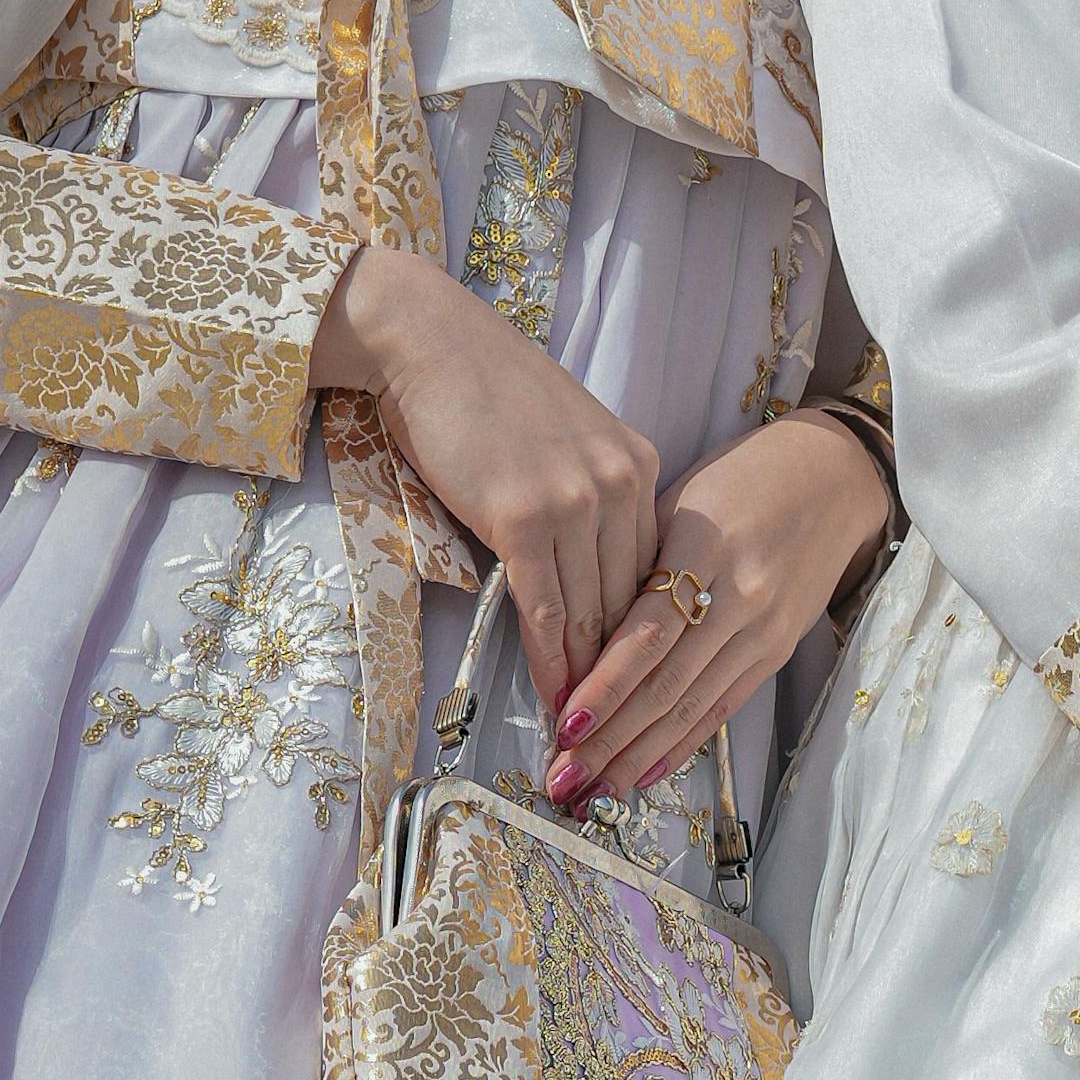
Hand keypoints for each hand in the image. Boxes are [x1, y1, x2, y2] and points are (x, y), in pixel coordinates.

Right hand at [311, 241, 658, 711]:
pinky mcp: (526, 515)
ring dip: (588, 683)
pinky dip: (552, 662)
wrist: (428, 341)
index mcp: (639, 465)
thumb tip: (587, 571)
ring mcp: (577, 498)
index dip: (644, 639)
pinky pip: (548, 607)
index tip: (641, 688)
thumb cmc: (481, 391)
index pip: (652, 572)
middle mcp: (622, 482)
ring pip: (593, 613)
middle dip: (625, 675)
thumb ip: (588, 498)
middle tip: (620, 734)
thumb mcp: (562, 440)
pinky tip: (552, 701)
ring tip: (585, 738)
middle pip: (631, 602)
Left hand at [543, 412, 885, 815]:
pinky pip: (723, 705)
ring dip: (639, 755)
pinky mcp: (778, 648)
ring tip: (595, 792)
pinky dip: (683, 743)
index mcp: (703, 546)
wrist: (832, 477)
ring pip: (692, 705)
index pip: (647, 634)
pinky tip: (648, 772)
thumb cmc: (739, 480)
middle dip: (611, 739)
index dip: (606, 686)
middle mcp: (741, 595)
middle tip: (565, 779)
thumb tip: (580, 633)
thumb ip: (637, 563)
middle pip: (666, 683)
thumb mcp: (678, 500)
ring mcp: (764, 628)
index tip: (565, 724)